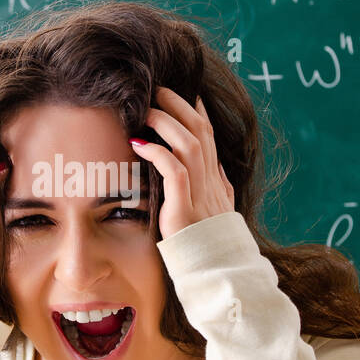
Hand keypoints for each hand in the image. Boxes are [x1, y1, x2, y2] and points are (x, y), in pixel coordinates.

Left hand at [128, 87, 234, 240]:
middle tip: (159, 89)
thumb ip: (217, 184)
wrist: (217, 270)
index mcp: (217, 178)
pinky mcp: (185, 207)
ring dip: (166, 124)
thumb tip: (217, 164)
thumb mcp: (219, 208)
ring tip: (147, 111)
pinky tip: (139, 145)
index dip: (197, 110)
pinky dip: (157, 154)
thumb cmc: (210, 241)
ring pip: (189, 145)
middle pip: (200, 130)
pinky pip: (175, 171)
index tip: (185, 90)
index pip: (210, 135)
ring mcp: (201, 193)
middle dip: (180, 105)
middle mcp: (212, 181)